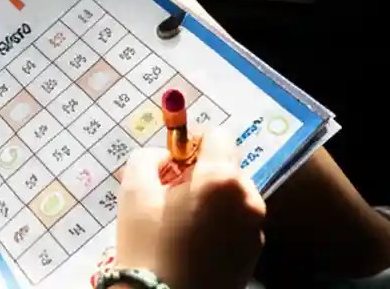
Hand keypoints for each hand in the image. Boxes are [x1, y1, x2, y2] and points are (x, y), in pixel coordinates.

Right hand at [114, 129, 265, 288]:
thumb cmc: (147, 247)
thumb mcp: (133, 192)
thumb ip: (147, 158)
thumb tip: (164, 157)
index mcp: (222, 179)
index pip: (217, 135)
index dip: (191, 143)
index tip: (172, 166)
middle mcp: (249, 199)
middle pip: (226, 167)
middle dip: (200, 176)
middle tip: (171, 199)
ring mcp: (256, 230)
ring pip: (232, 197)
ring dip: (211, 201)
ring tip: (182, 227)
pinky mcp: (254, 254)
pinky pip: (237, 224)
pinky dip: (219, 226)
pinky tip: (194, 246)